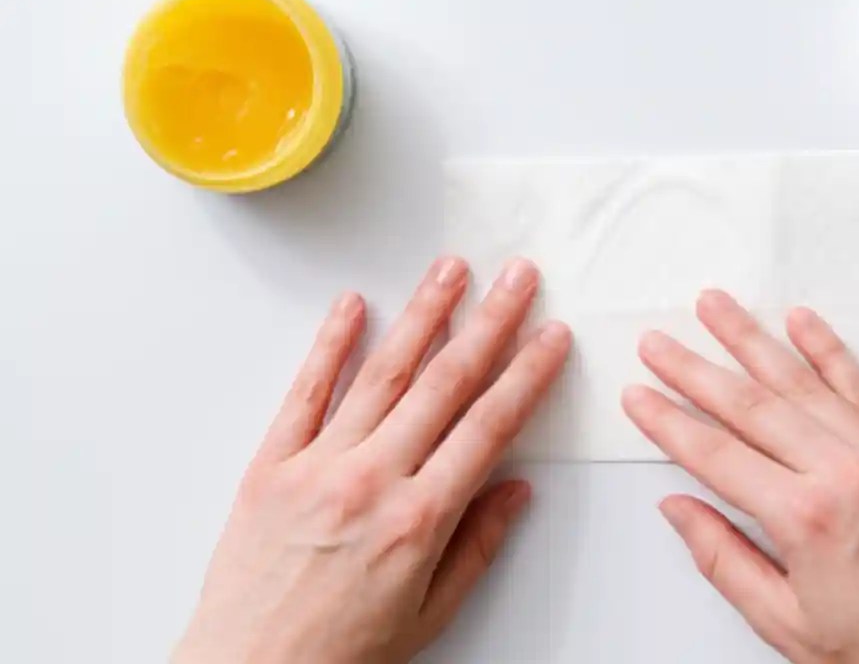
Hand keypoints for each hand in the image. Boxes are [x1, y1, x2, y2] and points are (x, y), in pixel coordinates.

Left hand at [174, 257, 570, 663]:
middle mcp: (372, 480)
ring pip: (383, 373)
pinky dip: (330, 345)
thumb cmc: (339, 654)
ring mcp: (318, 466)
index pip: (490, 425)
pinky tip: (353, 306)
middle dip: (490, 322)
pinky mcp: (271, 465)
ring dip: (423, 314)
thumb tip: (515, 489)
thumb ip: (477, 545)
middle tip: (517, 278)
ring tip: (452, 270)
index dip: (527, 374)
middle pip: (445, 383)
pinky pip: (305, 392)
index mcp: (420, 519)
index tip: (550, 338)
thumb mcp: (430, 614)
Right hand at [623, 290, 858, 663]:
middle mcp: (844, 474)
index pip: (715, 454)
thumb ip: (725, 558)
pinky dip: (829, 349)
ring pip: (802, 382)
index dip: (669, 421)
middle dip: (695, 369)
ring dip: (752, 339)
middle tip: (659, 343)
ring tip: (717, 308)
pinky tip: (803, 322)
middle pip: (750, 405)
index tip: (640, 396)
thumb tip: (680, 509)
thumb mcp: (786, 621)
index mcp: (805, 519)